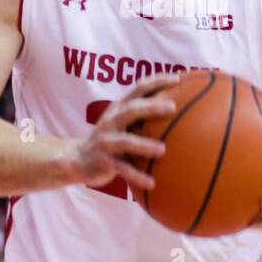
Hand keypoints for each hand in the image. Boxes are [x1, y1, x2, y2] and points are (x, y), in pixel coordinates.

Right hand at [64, 72, 179, 191]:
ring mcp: (106, 141)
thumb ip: (144, 116)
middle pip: (130, 110)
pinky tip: (152, 183)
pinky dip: (137, 176)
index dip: (156, 81)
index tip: (178, 78)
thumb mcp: (123, 123)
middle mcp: (111, 120)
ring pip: (125, 141)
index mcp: (119, 108)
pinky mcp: (103, 160)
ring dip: (143, 145)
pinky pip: (122, 169)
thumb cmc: (111, 139)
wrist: (79, 158)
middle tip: (172, 107)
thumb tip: (182, 111)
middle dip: (150, 107)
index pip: (138, 88)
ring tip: (162, 150)